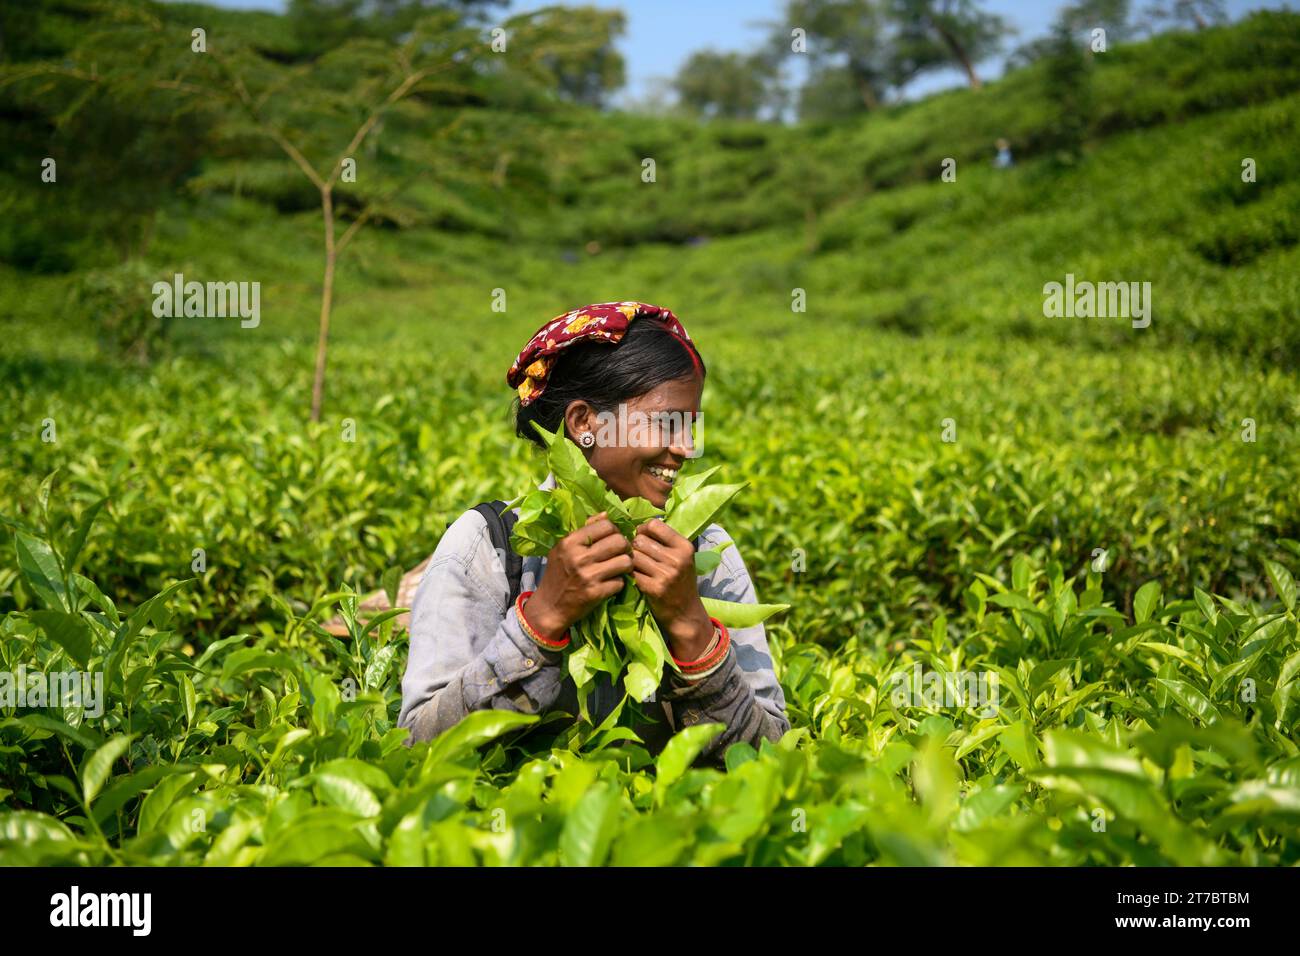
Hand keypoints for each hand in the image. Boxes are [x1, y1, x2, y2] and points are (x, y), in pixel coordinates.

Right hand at [524, 512, 633, 637]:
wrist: (549, 607)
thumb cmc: (558, 574)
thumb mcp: (564, 549)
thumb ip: (584, 530)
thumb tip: (605, 514)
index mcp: (570, 542)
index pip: (606, 525)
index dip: (615, 531)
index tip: (613, 540)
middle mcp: (579, 557)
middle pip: (619, 542)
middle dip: (625, 547)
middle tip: (622, 554)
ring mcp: (588, 576)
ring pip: (625, 562)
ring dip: (626, 566)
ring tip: (620, 568)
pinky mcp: (595, 593)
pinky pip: (621, 582)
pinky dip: (619, 583)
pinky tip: (612, 583)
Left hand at [631, 518, 713, 660]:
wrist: (685, 613)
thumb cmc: (680, 582)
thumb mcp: (682, 558)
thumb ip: (665, 540)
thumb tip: (637, 524)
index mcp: (685, 547)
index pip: (654, 525)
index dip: (643, 529)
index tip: (642, 538)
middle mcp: (677, 559)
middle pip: (640, 540)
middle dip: (634, 546)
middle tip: (637, 555)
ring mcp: (666, 574)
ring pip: (633, 556)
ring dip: (631, 561)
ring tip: (636, 567)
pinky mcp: (654, 588)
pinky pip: (632, 572)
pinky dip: (630, 574)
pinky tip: (636, 578)